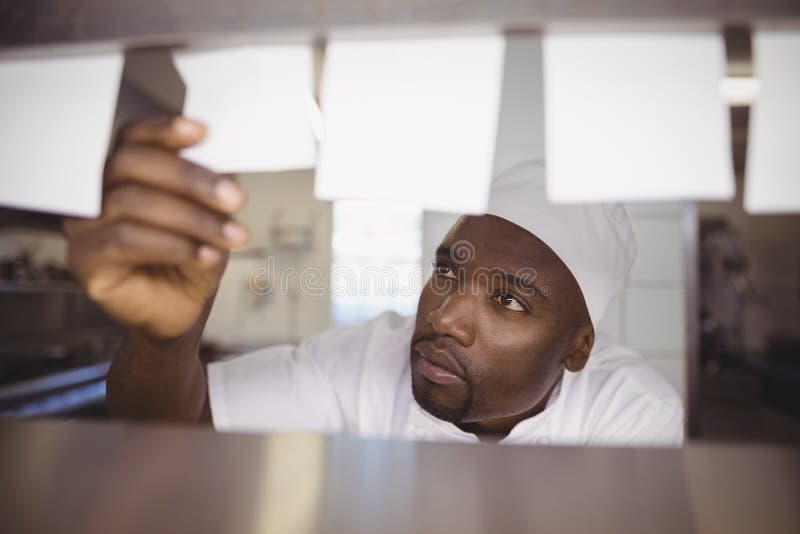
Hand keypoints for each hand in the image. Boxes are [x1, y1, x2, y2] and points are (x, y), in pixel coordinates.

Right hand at [64, 116, 248, 340]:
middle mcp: (96, 194)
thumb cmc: (191, 258)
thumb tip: (223, 170)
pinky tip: (204, 254)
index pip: (133, 137)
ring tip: (231, 236)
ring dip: (192, 219)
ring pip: (132, 203)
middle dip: (190, 179)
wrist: (182, 310)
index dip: (163, 130)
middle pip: (130, 164)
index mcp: (122, 172)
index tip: (202, 132)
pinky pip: (126, 240)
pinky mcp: (85, 261)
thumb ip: (208, 189)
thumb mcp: (209, 217)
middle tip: (235, 199)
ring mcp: (84, 227)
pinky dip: (173, 245)